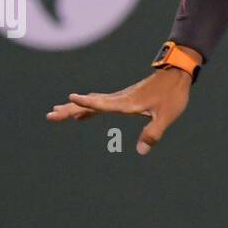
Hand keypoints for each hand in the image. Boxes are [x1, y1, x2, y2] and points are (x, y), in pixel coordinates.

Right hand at [46, 67, 191, 155]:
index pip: (103, 104)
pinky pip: (100, 104)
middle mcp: (120, 99)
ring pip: (92, 103)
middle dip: (70, 109)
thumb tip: (141, 151)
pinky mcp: (123, 99)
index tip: (70, 98)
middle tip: (50, 115)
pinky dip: (88, 108)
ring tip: (56, 112)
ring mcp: (120, 98)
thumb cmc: (172, 95)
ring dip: (74, 108)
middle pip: (90, 104)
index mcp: (127, 103)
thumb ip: (153, 133)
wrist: (176, 75)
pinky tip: (81, 115)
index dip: (87, 104)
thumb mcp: (166, 116)